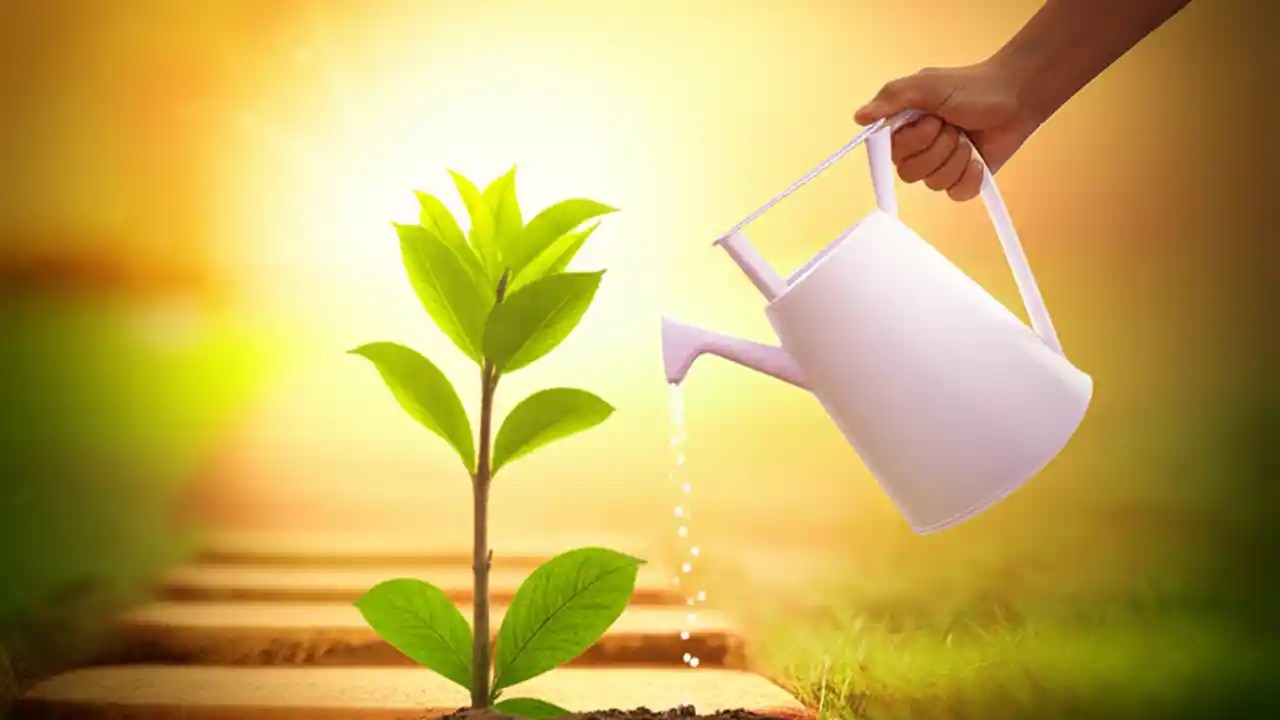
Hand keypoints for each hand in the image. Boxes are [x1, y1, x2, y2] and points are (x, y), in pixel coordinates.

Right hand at [854, 60, 1041, 200]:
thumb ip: (891, 98)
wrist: (1015, 95)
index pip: (888, 154)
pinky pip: (956, 194)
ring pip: (933, 184)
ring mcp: (941, 166)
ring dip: (955, 158)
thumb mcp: (926, 84)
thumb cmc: (971, 86)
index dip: (910, 143)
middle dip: (937, 148)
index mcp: (903, 129)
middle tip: (952, 126)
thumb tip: (859, 117)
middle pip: (909, 173)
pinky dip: (970, 177)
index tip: (929, 121)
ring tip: (967, 138)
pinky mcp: (963, 180)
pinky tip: (978, 159)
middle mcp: (918, 150)